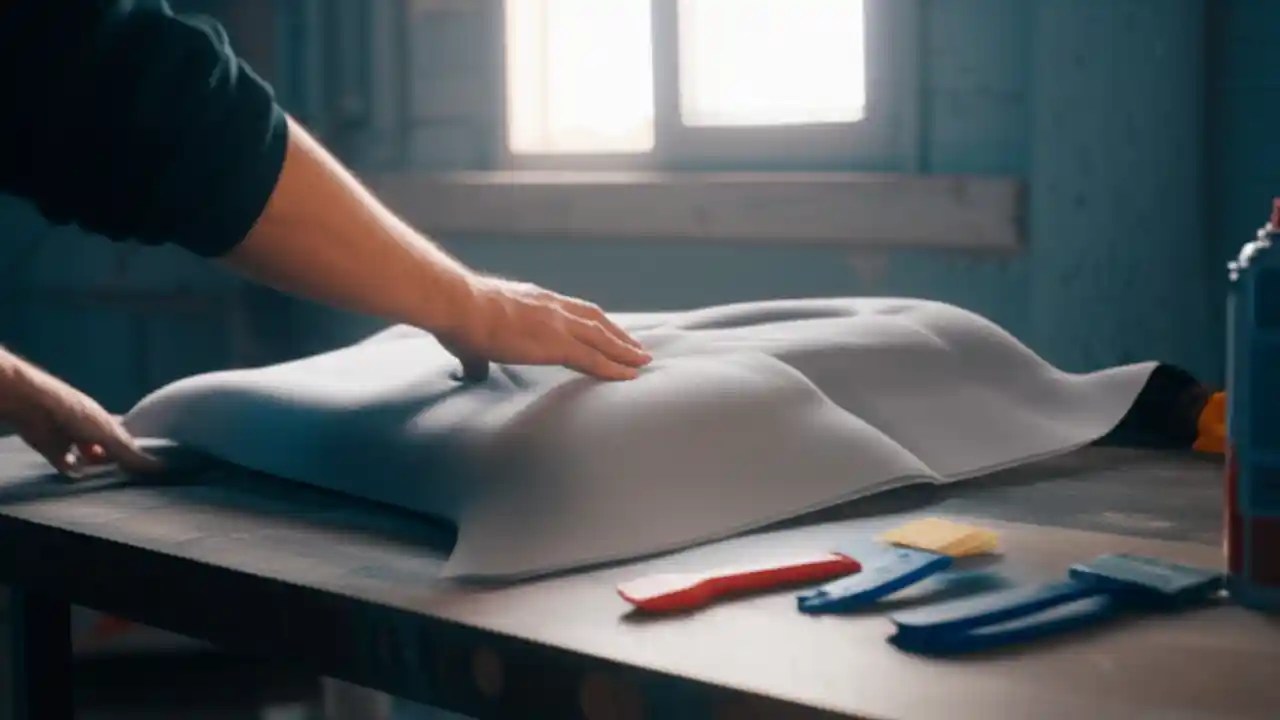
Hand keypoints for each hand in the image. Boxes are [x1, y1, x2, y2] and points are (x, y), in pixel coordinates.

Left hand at [0, 352, 160, 475]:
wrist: (37, 408)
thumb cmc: (78, 414)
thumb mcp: (111, 435)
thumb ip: (131, 454)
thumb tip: (161, 467)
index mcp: (108, 422)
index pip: (126, 437)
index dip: (135, 449)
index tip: (148, 464)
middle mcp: (91, 431)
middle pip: (108, 451)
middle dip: (115, 461)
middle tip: (127, 475)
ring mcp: (74, 441)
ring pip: (90, 461)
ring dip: (95, 468)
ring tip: (104, 477)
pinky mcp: (55, 452)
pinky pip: (68, 467)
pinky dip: (74, 472)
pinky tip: (81, 475)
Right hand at [436, 276, 651, 381]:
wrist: (459, 305)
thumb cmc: (459, 318)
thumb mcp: (470, 336)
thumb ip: (477, 355)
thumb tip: (472, 371)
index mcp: (534, 300)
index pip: (572, 310)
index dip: (592, 322)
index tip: (607, 331)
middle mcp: (552, 307)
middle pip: (595, 320)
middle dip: (618, 334)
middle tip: (636, 347)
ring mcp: (557, 324)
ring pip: (602, 338)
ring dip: (624, 350)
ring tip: (642, 361)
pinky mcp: (556, 343)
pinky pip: (594, 358)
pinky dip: (615, 367)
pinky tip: (629, 376)